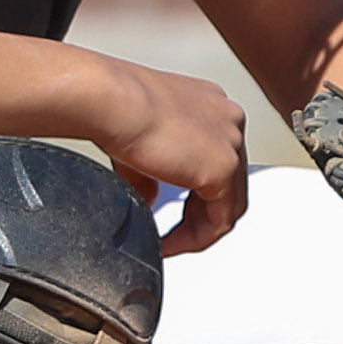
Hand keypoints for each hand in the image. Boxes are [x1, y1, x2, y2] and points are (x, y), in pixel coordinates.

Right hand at [91, 60, 248, 256]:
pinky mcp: (223, 167)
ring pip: (230, 203)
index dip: (196, 191)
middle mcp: (228, 120)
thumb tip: (149, 198)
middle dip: (200, 213)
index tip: (174, 209)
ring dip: (200, 228)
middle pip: (229, 182)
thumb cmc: (116, 105)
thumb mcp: (140, 143)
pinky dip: (197, 237)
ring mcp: (231, 143)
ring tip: (171, 243)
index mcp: (210, 105)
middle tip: (175, 234)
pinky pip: (220, 219)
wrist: (111, 100)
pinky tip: (171, 243)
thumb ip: (153, 173)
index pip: (217, 157)